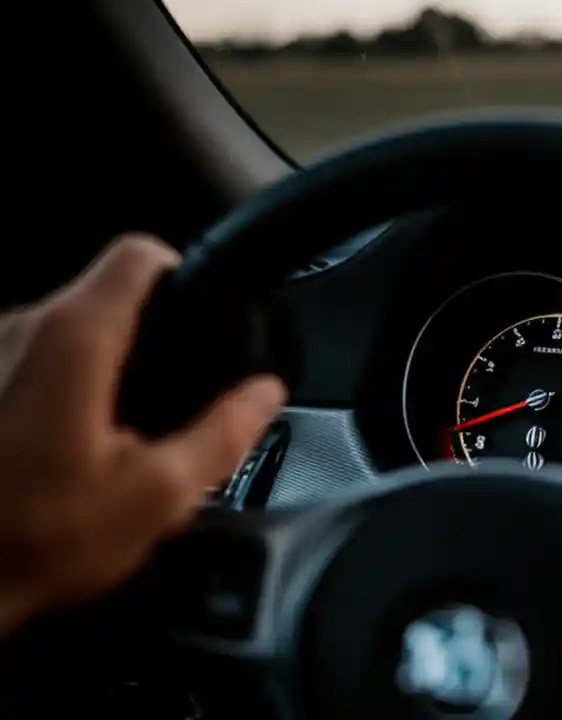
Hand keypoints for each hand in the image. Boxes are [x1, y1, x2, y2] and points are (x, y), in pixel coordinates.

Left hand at [0, 235, 285, 635]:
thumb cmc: (31, 541)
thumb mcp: (155, 497)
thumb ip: (224, 433)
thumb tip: (264, 394)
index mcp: (74, 338)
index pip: (140, 255)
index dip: (183, 277)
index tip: (199, 322)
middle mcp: (15, 328)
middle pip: (102, 301)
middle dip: (141, 348)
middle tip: (155, 420)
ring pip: (59, 338)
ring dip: (89, 378)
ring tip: (99, 451)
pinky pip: (21, 367)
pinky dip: (47, 397)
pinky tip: (49, 460)